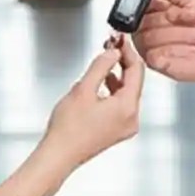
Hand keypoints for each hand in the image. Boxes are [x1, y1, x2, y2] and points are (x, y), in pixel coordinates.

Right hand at [39, 35, 144, 171]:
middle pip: (134, 81)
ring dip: (116, 75)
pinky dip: (112, 90)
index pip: (136, 71)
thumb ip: (101, 66)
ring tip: (104, 62)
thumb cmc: (67, 129)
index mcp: (128, 107)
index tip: (120, 39)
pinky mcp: (116, 130)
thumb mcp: (83, 88)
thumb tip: (113, 52)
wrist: (58, 156)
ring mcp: (125, 126)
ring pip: (127, 92)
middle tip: (111, 46)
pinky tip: (100, 83)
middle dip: (122, 62)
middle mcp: (131, 118)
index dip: (128, 51)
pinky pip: (120, 104)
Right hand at [108, 0, 194, 100]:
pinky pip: (154, 50)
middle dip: (170, 14)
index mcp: (153, 5)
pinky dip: (177, 47)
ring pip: (147, 32)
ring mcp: (147, 43)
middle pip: (136, 13)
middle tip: (192, 17)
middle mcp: (145, 24)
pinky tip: (190, 49)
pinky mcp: (154, 62)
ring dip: (180, 32)